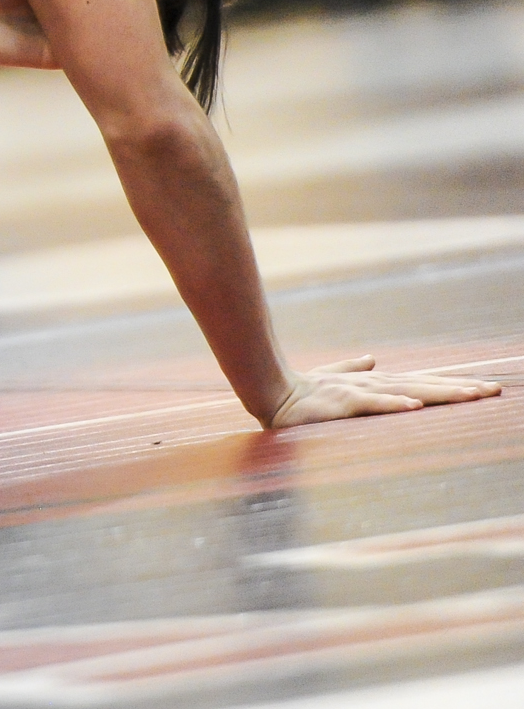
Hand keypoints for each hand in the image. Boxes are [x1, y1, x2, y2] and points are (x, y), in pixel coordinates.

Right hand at [268, 355, 500, 427]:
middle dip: (461, 388)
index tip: (484, 388)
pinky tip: (414, 406)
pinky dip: (393, 404)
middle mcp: (374, 384)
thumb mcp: (333, 380)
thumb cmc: (303, 391)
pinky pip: (372, 404)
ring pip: (407, 391)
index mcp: (376, 383)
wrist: (271, 392)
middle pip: (425, 385)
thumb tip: (371, 359)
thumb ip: (353, 369)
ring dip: (439, 393)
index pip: (422, 382)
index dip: (453, 384)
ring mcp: (360, 392)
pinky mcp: (342, 402)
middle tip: (494, 390)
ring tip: (470, 396)